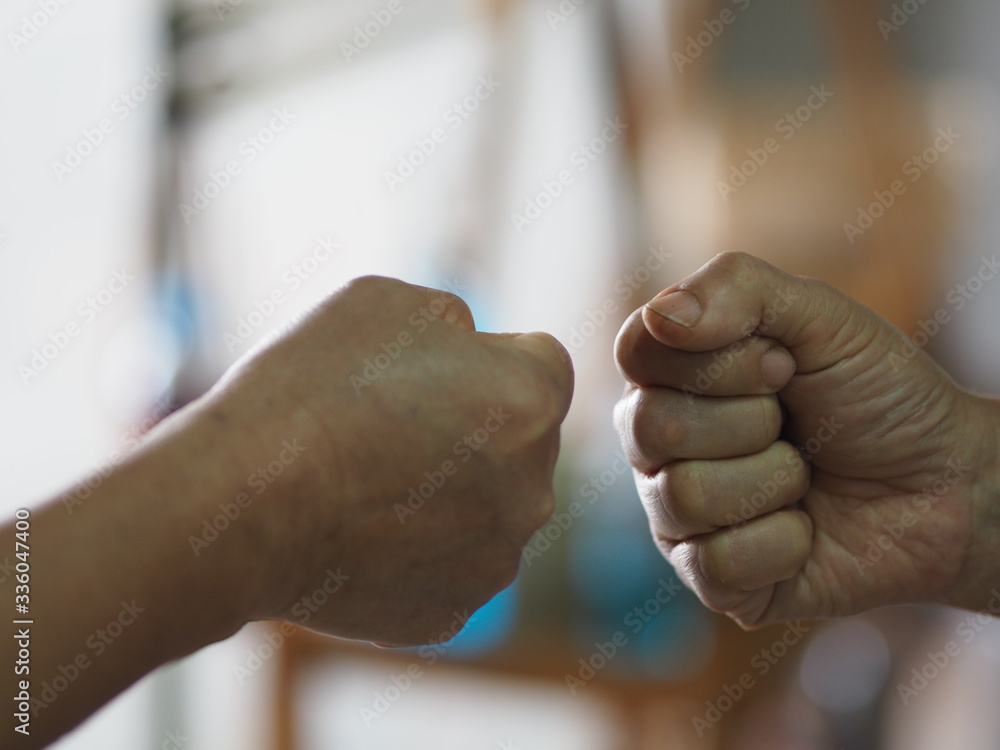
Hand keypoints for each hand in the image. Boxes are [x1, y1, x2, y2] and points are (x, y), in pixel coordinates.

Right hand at [200, 276, 572, 645]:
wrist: (245, 502)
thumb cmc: (313, 386)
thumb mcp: (391, 303)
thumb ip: (455, 322)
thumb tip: (472, 348)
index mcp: (533, 399)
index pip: (540, 362)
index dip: (486, 356)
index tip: (428, 369)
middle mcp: (534, 487)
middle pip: (520, 442)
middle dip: (477, 428)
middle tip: (392, 425)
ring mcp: (495, 558)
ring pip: (488, 509)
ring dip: (452, 493)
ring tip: (368, 481)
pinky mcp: (453, 612)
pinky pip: (450, 566)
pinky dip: (418, 551)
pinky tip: (362, 533)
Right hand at [613, 252, 999, 627]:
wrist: (948, 484)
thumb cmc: (879, 395)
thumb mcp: (821, 317)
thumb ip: (737, 288)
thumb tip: (663, 315)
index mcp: (673, 375)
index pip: (637, 354)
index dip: (716, 362)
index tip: (782, 366)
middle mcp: (659, 444)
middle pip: (652, 427)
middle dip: (751, 421)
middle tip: (794, 424)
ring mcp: (677, 512)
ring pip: (683, 496)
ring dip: (774, 481)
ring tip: (804, 476)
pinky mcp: (709, 578)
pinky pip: (714, 563)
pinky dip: (783, 542)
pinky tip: (805, 530)